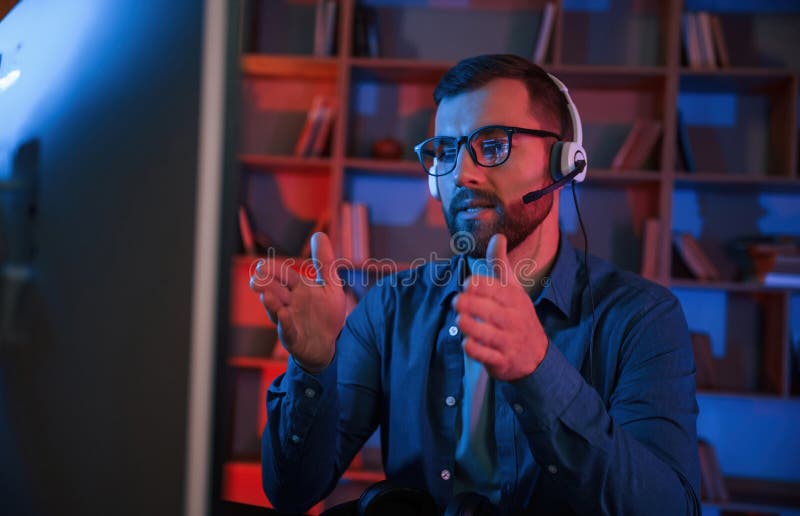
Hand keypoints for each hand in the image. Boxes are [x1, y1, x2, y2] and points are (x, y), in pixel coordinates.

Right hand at [250, 232, 344, 371]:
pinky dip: (284, 323)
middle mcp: (290, 303)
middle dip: (265, 285)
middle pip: (275, 291)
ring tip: (264, 295)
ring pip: (276, 310)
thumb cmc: (325, 314)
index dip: (275, 270)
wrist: (328, 345)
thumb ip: (325, 262)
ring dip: (270, 303)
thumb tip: (319, 234)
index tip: (262, 264)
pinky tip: (283, 315)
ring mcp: (289, 320)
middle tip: (256, 278)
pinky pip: (287, 330)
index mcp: (298, 289)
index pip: (285, 275)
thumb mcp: (330, 285)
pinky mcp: (293, 338)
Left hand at [452, 234, 547, 380]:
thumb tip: (497, 236)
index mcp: (514, 299)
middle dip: (471, 305)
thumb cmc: (517, 315)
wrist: (537, 356)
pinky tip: (466, 343)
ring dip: (470, 326)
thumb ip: (500, 264)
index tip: (467, 284)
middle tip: (457, 301)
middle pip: (490, 311)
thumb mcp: (513, 289)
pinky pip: (486, 355)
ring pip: (486, 333)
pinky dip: (474, 349)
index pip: (497, 290)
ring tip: (460, 319)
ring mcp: (508, 342)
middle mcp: (512, 320)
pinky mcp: (502, 361)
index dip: (480, 285)